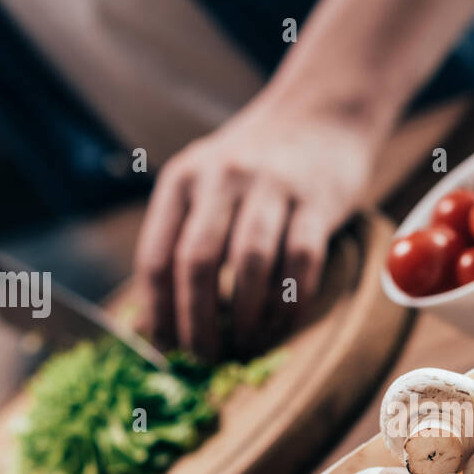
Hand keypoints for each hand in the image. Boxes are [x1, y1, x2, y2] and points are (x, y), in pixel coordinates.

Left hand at [132, 96, 374, 359]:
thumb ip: (179, 242)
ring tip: (246, 347)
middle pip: (197, 263)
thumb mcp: (204, 186)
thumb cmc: (255, 167)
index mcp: (182, 180)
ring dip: (247, 318)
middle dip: (198, 323)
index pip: (156, 257)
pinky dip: (290, 304)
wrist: (322, 113)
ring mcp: (272, 186)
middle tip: (207, 361)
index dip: (159, 313)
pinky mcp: (317, 200)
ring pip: (250, 264)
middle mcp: (222, 178)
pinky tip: (283, 325)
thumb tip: (151, 326)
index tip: (167, 353)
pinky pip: (301, 263)